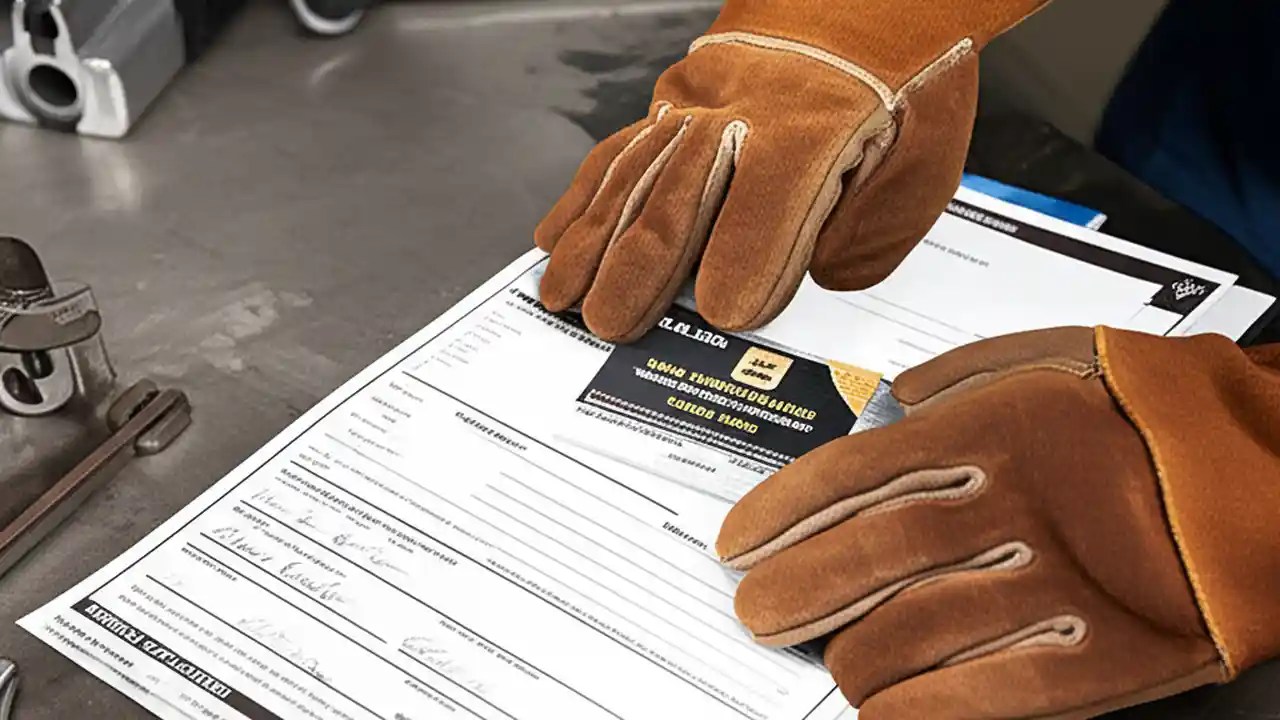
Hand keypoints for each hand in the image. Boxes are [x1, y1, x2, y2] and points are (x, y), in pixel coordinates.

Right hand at [533, 3, 988, 342]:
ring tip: (563, 293)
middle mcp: (743, 114)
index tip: (724, 316)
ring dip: (593, 239)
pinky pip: (619, 148)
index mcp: (814, 133)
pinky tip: (556, 233)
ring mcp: (699, 104)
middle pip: (678, 198)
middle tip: (608, 324)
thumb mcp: (925, 160)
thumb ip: (871, 231)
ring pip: (633, 176)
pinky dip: (583, 194)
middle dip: (639, 268)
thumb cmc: (904, 82)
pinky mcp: (674, 100)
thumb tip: (818, 277)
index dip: (745, 267)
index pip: (766, 212)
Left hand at [717, 327, 1226, 717]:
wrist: (1266, 474)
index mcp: (988, 433)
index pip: (848, 476)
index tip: (736, 541)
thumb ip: (957, 381)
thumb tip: (885, 405)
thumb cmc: (1151, 415)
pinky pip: (986, 694)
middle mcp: (1007, 508)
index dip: (779, 514)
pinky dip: (921, 709)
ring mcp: (1050, 587)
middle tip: (752, 612)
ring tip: (825, 661)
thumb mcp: (1048, 363)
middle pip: (863, 558)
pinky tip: (881, 711)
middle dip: (792, 590)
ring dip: (850, 655)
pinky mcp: (1096, 655)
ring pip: (912, 633)